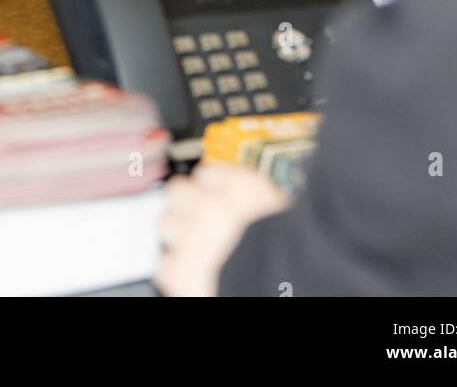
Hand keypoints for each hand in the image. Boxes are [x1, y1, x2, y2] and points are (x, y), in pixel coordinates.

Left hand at [155, 162, 289, 297]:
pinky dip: (175, 269)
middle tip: (197, 220)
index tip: (215, 197)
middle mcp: (213, 205)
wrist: (286, 284)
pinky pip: (164, 262)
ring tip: (193, 247)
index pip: (209, 172)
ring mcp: (192, 237)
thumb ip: (259, 204)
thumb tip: (250, 205)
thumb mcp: (284, 217)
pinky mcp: (179, 270)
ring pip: (166, 222)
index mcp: (244, 188)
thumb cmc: (292, 257)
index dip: (211, 188)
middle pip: (179, 190)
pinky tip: (191, 272)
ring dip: (177, 234)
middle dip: (185, 205)